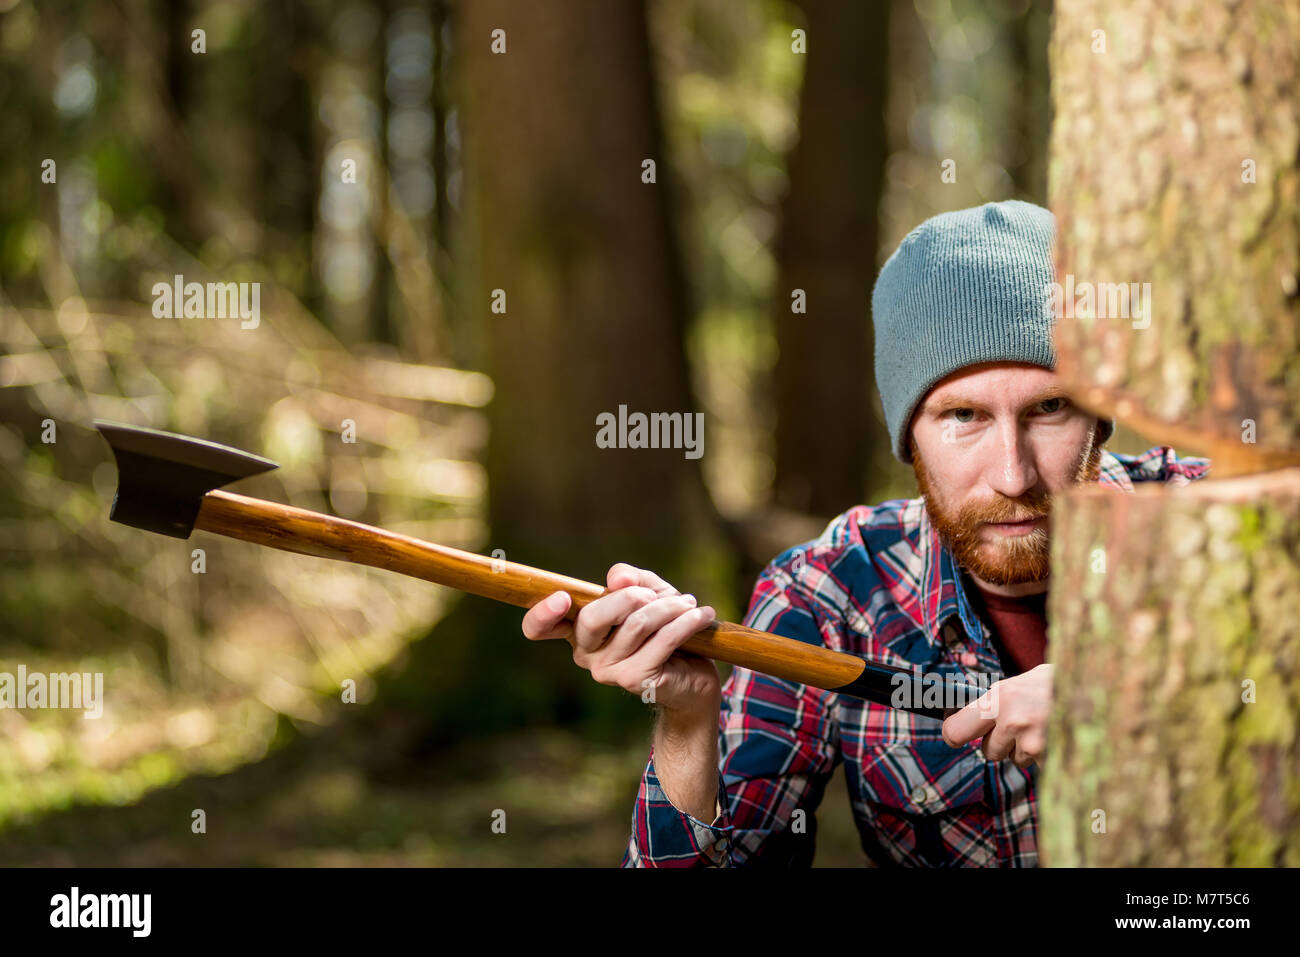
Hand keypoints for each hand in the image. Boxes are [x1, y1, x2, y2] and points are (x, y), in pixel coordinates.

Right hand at [520, 563, 720, 716]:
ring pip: (636, 624)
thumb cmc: (665, 631)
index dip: (541, 614)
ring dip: (670, 607)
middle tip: (656, 594)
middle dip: (629, 597)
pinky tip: (703, 615)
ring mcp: (609, 671)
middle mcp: (586, 654)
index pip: (539, 628)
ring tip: (689, 604)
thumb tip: (617, 578)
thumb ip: (631, 580)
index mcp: (579, 632)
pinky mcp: (636, 680)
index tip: (561, 598)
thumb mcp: (649, 595)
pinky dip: (686, 622)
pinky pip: (662, 640)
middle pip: (593, 618)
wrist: (694, 677)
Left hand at [942, 663, 1052, 767]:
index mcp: (1000, 698)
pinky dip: (1045, 757)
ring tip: (1043, 728)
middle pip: (988, 751)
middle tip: (1016, 728)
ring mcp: (1033, 743)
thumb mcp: (1023, 681)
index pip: (956, 730)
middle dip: (999, 745)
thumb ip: (997, 699)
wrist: (1099, 692)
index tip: (955, 737)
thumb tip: (969, 712)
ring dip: (1025, 750)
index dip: (954, 735)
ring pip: (1016, 759)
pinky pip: (1038, 766)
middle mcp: (1012, 722)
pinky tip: (1056, 737)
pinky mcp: (1051, 760)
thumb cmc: (1059, 683)